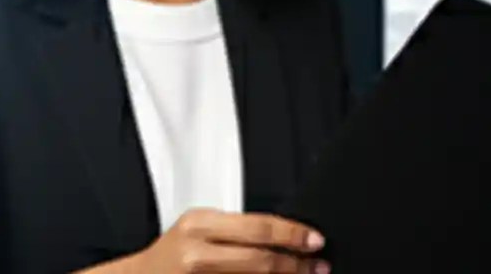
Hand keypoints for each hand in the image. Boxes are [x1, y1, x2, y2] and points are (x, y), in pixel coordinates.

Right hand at [132, 208, 329, 272]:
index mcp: (200, 224)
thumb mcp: (198, 231)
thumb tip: (284, 237)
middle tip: (318, 266)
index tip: (315, 240)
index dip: (291, 234)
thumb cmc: (172, 256)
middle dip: (296, 264)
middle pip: (260, 258)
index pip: (257, 226)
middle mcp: (197, 251)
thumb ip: (235, 232)